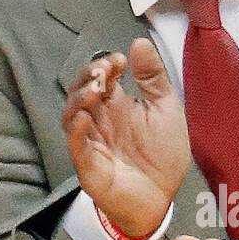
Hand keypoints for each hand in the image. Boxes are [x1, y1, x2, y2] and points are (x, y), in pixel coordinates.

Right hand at [61, 38, 190, 238]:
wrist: (164, 197)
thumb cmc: (162, 155)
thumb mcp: (166, 109)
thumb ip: (154, 78)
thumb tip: (139, 42)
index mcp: (116, 105)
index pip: (100, 77)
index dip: (104, 65)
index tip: (120, 60)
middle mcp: (100, 121)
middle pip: (81, 92)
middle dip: (88, 78)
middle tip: (103, 72)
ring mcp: (92, 142)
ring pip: (72, 115)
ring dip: (80, 99)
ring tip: (95, 90)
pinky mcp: (89, 166)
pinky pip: (77, 147)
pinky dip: (77, 131)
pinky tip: (85, 118)